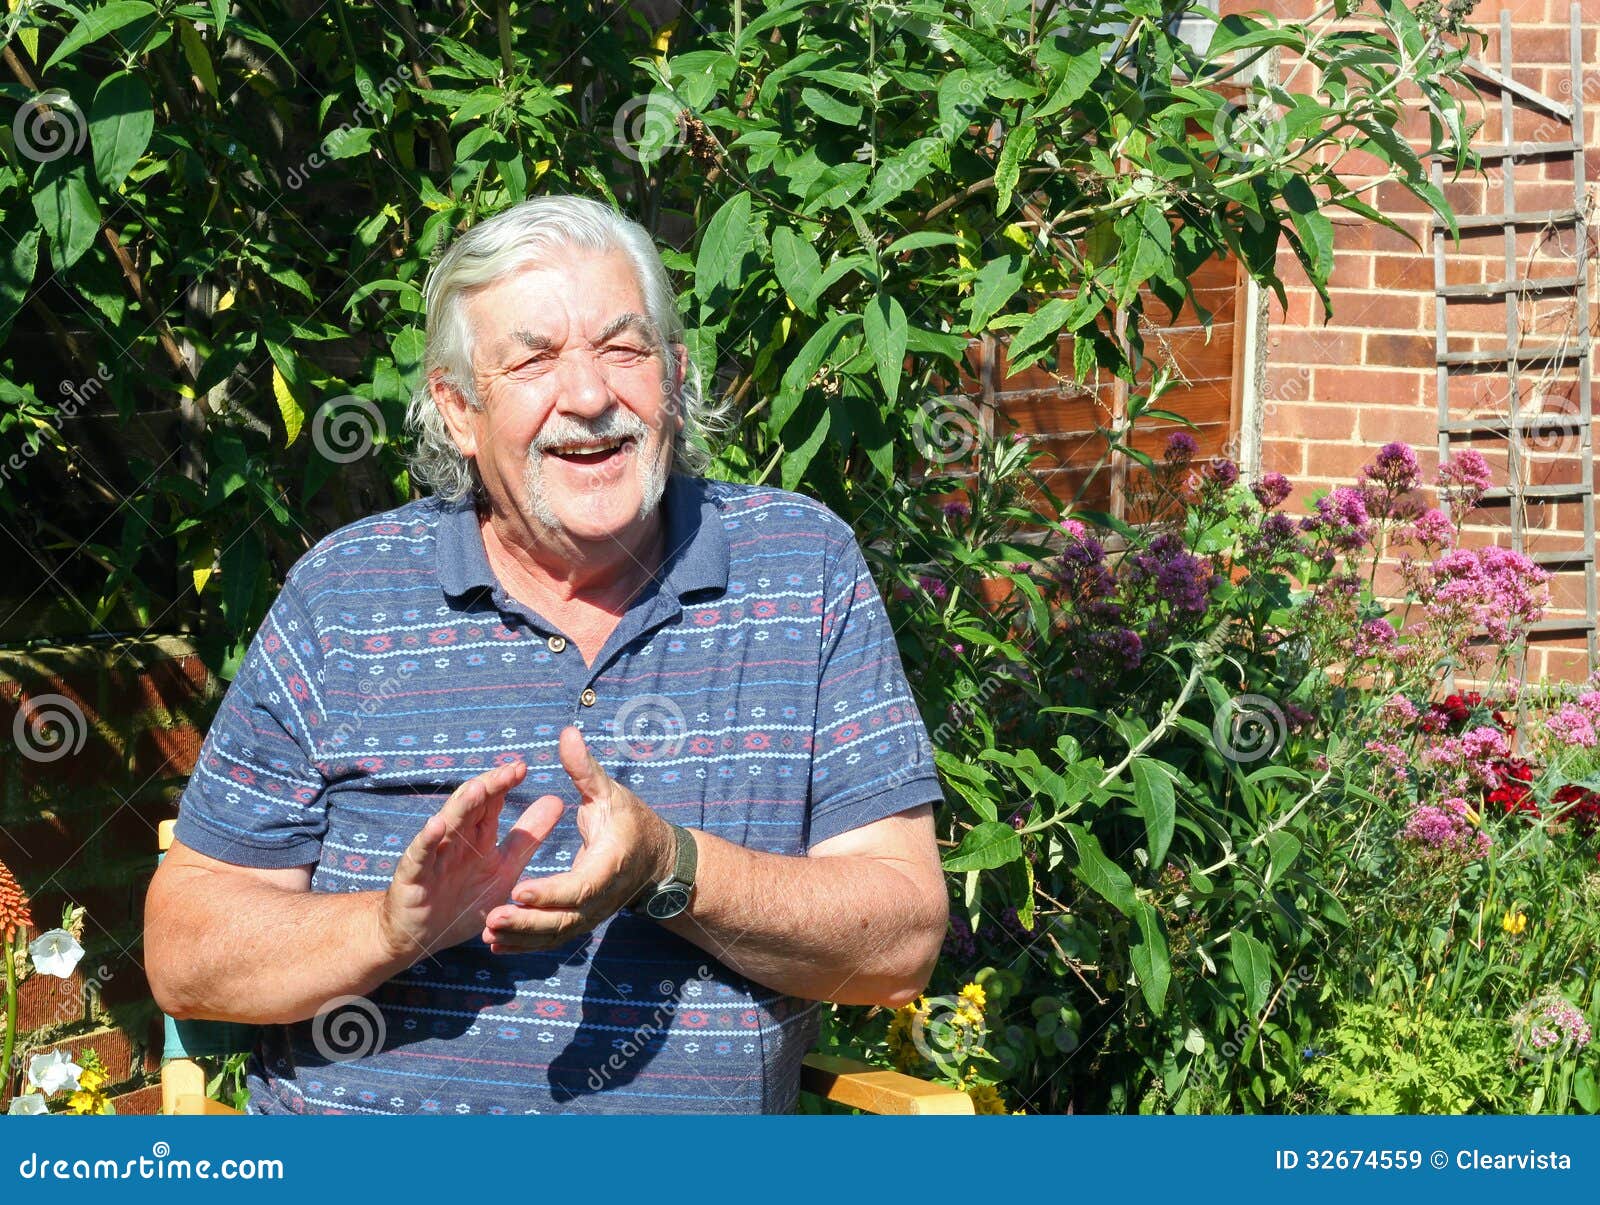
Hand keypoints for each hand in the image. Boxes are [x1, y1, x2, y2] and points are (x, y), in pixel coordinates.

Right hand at [378, 761, 562, 960]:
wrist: (422, 936)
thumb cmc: (463, 899)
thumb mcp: (504, 870)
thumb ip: (527, 839)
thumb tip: (556, 801)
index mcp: (477, 837)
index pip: (491, 802)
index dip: (505, 784)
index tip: (523, 767)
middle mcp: (456, 840)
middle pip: (472, 806)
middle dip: (490, 787)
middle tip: (511, 770)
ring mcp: (434, 856)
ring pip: (448, 825)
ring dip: (462, 807)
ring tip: (479, 789)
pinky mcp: (414, 877)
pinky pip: (420, 856)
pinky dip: (427, 840)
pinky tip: (437, 826)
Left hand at [483, 726, 676, 952]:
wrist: (658, 859)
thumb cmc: (631, 820)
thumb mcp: (609, 792)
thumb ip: (584, 769)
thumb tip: (567, 733)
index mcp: (609, 864)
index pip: (579, 886)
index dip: (550, 892)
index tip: (518, 891)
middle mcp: (601, 897)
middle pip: (564, 920)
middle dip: (527, 924)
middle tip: (491, 919)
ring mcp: (592, 914)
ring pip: (556, 936)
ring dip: (522, 939)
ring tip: (487, 934)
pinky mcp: (582, 921)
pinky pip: (553, 939)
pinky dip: (526, 944)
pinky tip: (496, 944)